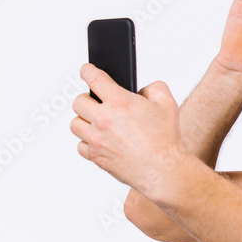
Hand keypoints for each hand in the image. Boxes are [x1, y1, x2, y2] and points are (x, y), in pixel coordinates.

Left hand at [70, 63, 189, 197]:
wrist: (162, 171)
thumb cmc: (165, 140)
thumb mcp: (167, 103)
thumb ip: (154, 88)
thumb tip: (142, 90)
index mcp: (119, 102)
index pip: (94, 79)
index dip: (87, 71)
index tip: (86, 70)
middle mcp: (103, 120)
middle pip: (78, 102)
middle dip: (86, 99)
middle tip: (96, 102)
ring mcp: (97, 140)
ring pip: (75, 124)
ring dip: (83, 120)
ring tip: (96, 122)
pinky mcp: (96, 157)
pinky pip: (80, 146)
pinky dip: (86, 142)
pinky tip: (99, 140)